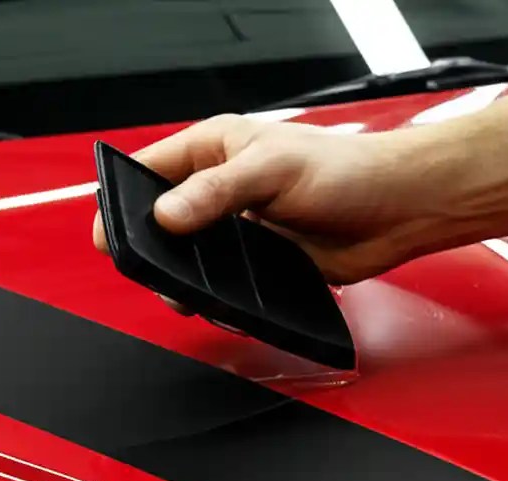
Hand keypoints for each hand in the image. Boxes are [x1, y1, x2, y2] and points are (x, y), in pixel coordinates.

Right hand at [92, 114, 461, 288]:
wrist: (398, 210)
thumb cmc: (348, 170)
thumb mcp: (272, 170)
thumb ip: (216, 192)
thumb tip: (167, 215)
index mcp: (215, 149)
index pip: (149, 172)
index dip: (122, 202)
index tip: (109, 235)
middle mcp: (223, 188)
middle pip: (164, 223)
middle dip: (153, 249)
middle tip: (154, 271)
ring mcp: (242, 228)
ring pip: (192, 259)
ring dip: (186, 279)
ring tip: (187, 293)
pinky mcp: (264, 263)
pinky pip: (227, 284)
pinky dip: (219, 296)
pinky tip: (223, 303)